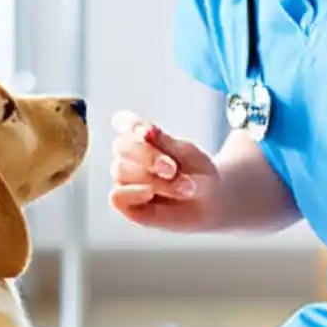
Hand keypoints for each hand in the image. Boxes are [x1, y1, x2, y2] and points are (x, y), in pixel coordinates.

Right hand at [109, 110, 220, 231]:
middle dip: (148, 157)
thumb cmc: (197, 174)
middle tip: (173, 169)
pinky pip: (116, 196)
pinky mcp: (124, 204)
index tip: (146, 132)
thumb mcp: (189, 155)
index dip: (130, 125)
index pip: (124, 123)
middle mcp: (128, 157)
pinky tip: (151, 194)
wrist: (209, 204)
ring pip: (121, 170)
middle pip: (122, 146)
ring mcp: (124, 180)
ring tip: (183, 188)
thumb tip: (146, 132)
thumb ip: (166, 143)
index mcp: (141, 137)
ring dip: (154, 180)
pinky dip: (134, 193)